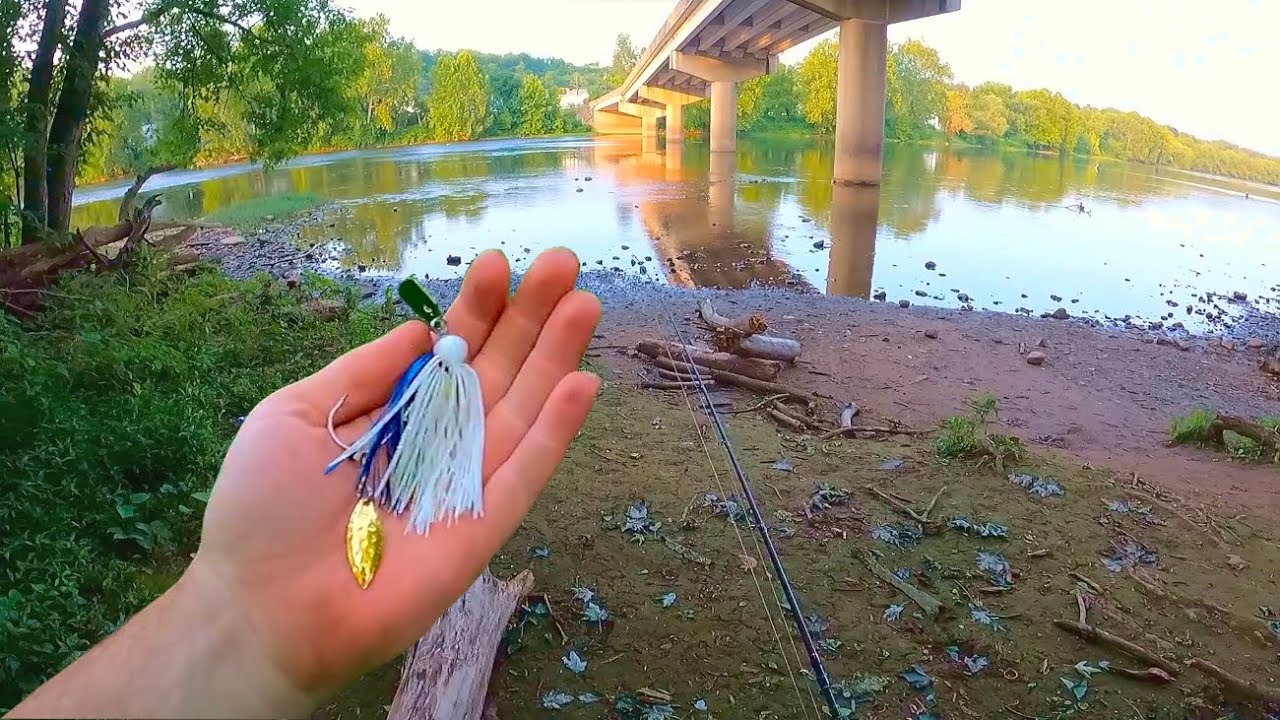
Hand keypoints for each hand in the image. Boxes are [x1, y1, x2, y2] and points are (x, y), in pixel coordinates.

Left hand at [192, 249, 600, 702]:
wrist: (261, 606)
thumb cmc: (263, 509)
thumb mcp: (296, 415)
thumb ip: (361, 371)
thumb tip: (418, 327)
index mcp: (394, 414)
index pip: (447, 351)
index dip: (476, 310)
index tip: (498, 264)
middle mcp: (437, 443)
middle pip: (497, 371)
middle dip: (529, 318)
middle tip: (561, 262)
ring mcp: (465, 485)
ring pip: (522, 412)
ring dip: (555, 358)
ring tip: (583, 303)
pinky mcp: (483, 528)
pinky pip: (527, 474)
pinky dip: (556, 431)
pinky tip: (582, 382)